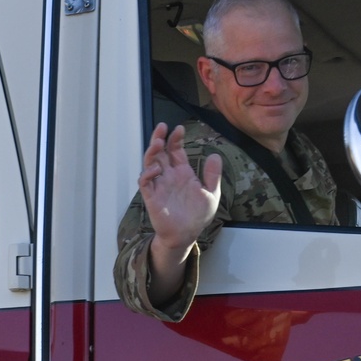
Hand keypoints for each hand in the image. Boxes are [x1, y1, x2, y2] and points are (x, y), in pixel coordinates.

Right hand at [139, 123, 221, 304]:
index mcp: (182, 173)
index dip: (175, 139)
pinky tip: (156, 168)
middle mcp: (169, 176)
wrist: (187, 234)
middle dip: (159, 138)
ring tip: (158, 142)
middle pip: (160, 152)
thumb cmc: (197, 215)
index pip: (175, 150)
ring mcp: (159, 185)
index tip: (179, 129)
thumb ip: (212, 175)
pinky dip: (147, 174)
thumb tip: (215, 155)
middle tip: (162, 126)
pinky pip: (145, 182)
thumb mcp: (211, 193)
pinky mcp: (151, 197)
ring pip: (150, 163)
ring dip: (152, 152)